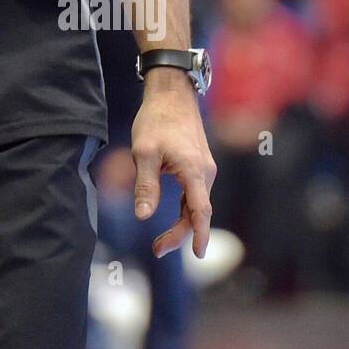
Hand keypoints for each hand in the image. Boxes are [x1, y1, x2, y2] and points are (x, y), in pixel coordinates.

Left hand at [132, 68, 216, 258]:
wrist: (171, 94)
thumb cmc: (157, 120)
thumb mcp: (144, 152)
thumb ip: (145, 185)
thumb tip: (143, 216)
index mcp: (194, 170)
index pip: (200, 210)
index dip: (198, 234)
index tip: (197, 255)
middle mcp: (205, 172)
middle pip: (197, 212)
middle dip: (180, 234)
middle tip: (157, 249)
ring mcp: (204, 168)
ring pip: (196, 204)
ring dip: (182, 223)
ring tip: (160, 241)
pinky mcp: (198, 165)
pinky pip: (194, 194)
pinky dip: (185, 209)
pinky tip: (173, 217)